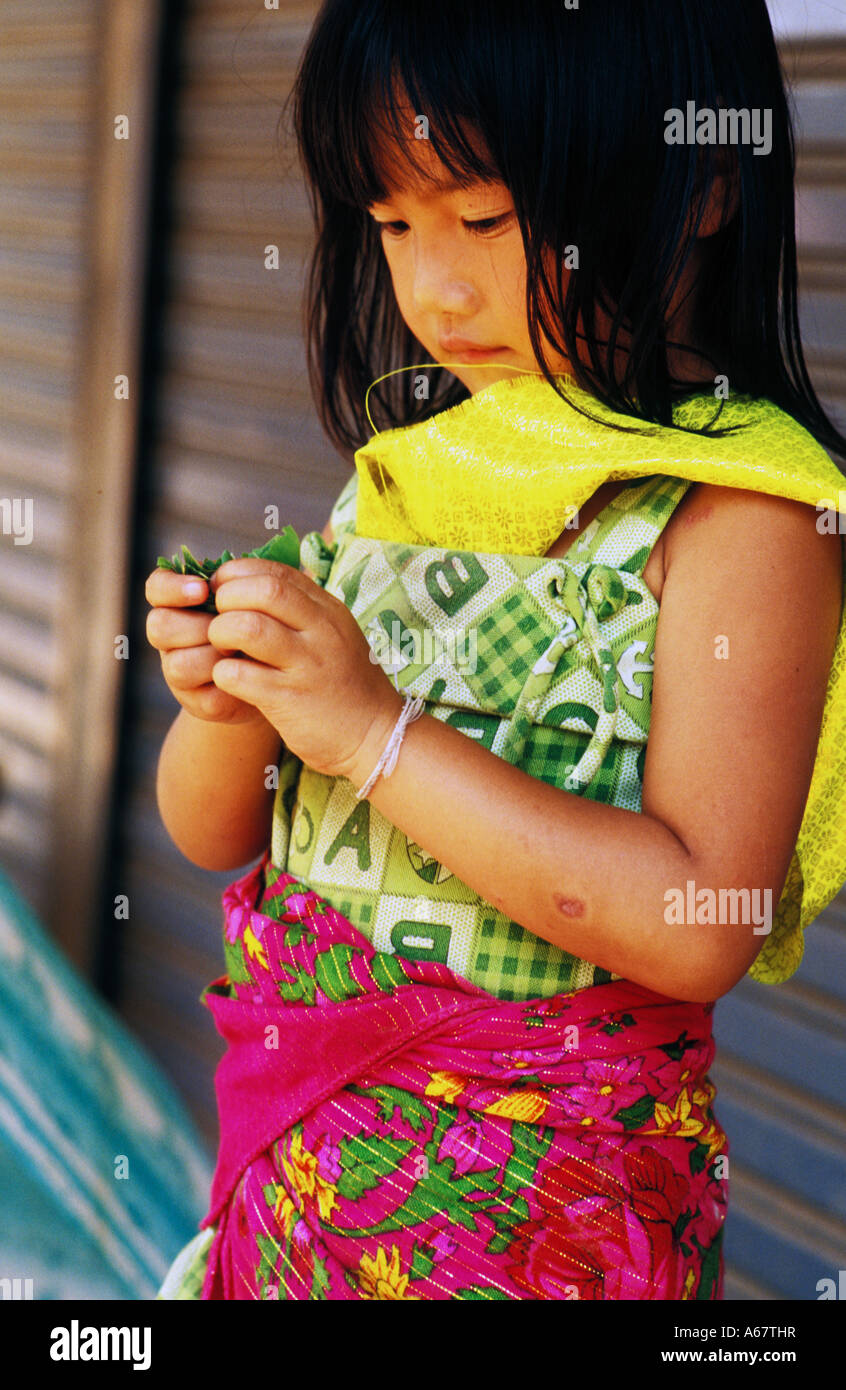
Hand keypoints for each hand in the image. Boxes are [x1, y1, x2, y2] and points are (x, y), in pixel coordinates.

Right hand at [144, 568, 268, 725]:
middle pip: (159, 626)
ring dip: (214, 655)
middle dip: (197, 625)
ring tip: (243, 649)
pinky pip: (203, 695)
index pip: (157, 587)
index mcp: (179, 603)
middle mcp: (171, 636)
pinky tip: (250, 673)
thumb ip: (246, 580)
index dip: (173, 588)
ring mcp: (179, 669)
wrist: (280, 671)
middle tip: (228, 625)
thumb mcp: (257, 597)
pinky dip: (230, 682)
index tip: (202, 588)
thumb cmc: (265, 622)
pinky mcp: (197, 701)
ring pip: (177, 663)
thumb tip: (246, 569)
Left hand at [207, 558, 404, 782]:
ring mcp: (307, 666)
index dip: (239, 575)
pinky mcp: (290, 700)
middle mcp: (321, 632)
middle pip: (264, 590)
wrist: (377, 735)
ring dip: (221, 633)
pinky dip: (223, 674)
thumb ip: (300, 612)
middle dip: (228, 598)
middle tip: (220, 620)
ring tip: (224, 649)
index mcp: (328, 611)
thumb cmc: (345, 685)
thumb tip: (251, 589)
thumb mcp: (333, 636)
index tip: (223, 591)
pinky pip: (240, 675)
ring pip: (247, 628)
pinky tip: (230, 680)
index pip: (276, 573)